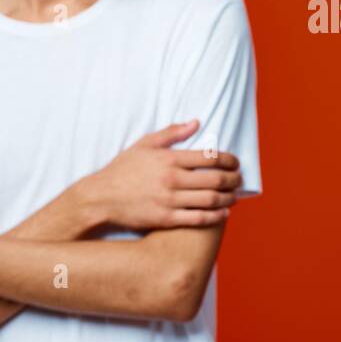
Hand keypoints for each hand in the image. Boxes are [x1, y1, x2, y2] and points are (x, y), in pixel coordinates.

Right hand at [80, 119, 243, 229]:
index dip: (230, 160)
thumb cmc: (123, 169)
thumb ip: (172, 133)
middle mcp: (172, 179)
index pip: (210, 157)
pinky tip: (224, 212)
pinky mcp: (165, 219)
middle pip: (216, 178)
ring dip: (229, 198)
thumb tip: (196, 122)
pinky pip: (198, 218)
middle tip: (240, 179)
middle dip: (234, 179)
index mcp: (169, 159)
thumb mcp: (144, 144)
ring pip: (211, 199)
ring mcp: (169, 201)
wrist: (101, 197)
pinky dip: (216, 216)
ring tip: (235, 196)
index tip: (236, 162)